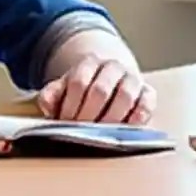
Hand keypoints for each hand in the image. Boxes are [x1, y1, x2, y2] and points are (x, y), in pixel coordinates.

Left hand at [36, 53, 155, 124]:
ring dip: (111, 118)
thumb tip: (47, 104)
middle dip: (88, 115)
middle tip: (80, 131)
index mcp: (90, 62)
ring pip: (125, 96)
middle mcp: (114, 67)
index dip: (70, 105)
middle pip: (101, 90)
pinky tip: (128, 128)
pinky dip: (139, 116)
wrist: (109, 78)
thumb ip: (52, 94)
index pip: (79, 82)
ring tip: (100, 133)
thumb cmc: (84, 88)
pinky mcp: (148, 93)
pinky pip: (147, 103)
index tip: (64, 122)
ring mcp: (133, 79)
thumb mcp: (64, 87)